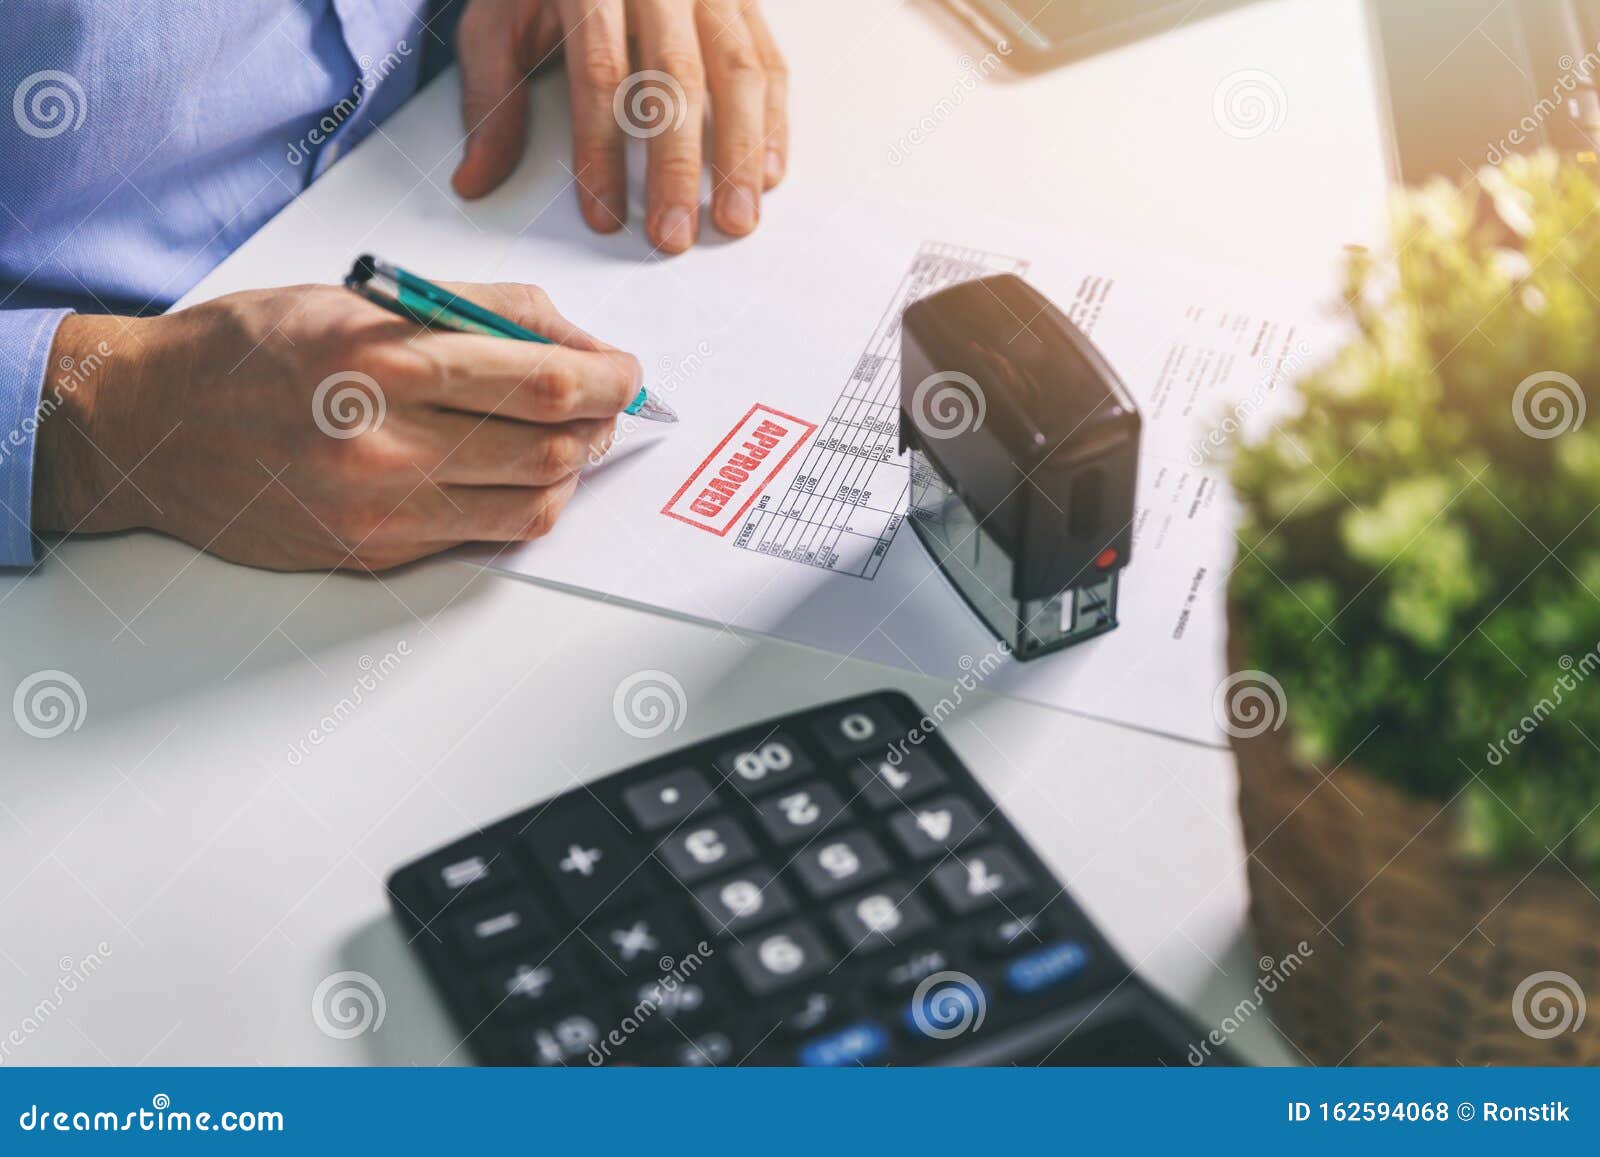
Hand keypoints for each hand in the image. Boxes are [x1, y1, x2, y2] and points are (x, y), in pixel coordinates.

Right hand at [32, 284, 640, 571]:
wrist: (152, 427)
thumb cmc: (251, 350)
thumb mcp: (365, 298)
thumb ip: (481, 311)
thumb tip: (578, 340)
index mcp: (386, 363)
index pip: (550, 380)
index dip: (613, 378)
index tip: (629, 371)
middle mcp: (387, 445)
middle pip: (556, 448)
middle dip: (604, 423)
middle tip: (609, 402)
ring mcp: (383, 512)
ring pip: (534, 505)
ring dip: (572, 468)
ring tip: (567, 436)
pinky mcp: (377, 555)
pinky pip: (485, 536)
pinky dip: (519, 503)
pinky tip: (510, 471)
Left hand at [450, 0, 787, 253]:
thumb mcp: (497, 25)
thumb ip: (490, 100)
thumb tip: (476, 180)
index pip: (601, 71)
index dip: (602, 149)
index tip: (604, 214)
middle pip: (676, 78)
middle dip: (677, 167)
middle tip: (675, 236)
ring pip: (736, 71)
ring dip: (741, 153)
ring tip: (736, 218)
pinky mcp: (744, 1)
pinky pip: (768, 61)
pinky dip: (775, 121)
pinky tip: (769, 173)